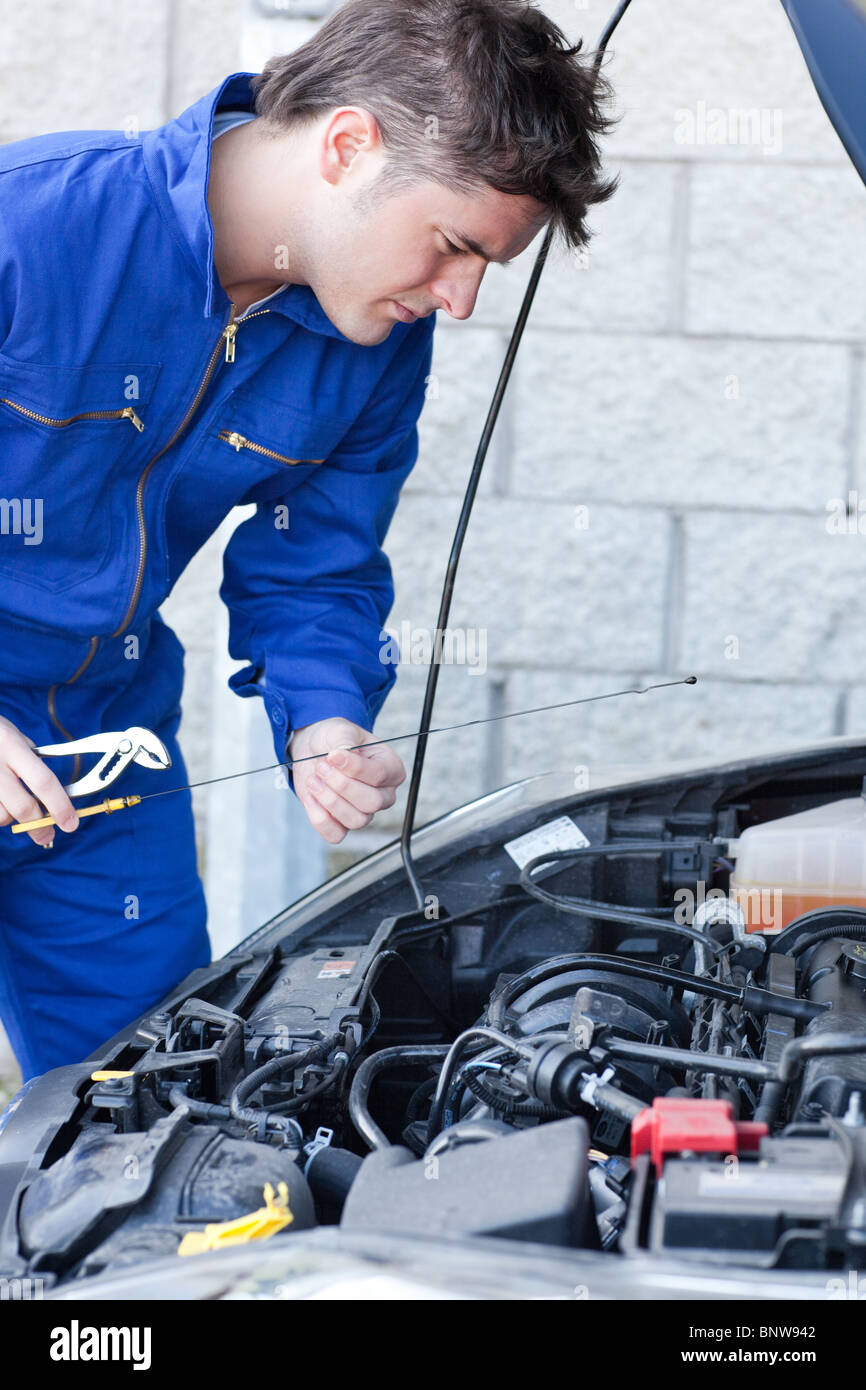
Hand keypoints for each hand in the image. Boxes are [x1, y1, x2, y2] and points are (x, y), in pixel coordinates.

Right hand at [0, 715, 78, 846]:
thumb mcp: (14, 736)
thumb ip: (31, 761)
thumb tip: (52, 795)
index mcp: (11, 745)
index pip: (43, 781)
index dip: (60, 806)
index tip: (71, 823)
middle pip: (22, 807)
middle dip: (39, 827)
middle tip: (47, 836)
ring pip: (2, 817)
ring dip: (12, 819)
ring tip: (12, 805)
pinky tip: (0, 803)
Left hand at [289, 717, 403, 844]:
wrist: (314, 748)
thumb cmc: (334, 739)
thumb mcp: (340, 730)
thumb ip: (345, 740)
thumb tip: (342, 754)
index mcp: (391, 768)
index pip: (379, 776)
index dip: (354, 768)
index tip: (332, 755)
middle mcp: (383, 794)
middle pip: (372, 803)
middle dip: (341, 785)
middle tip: (322, 767)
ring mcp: (364, 812)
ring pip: (356, 820)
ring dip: (329, 800)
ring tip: (314, 779)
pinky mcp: (342, 824)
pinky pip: (336, 834)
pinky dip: (320, 818)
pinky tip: (311, 797)